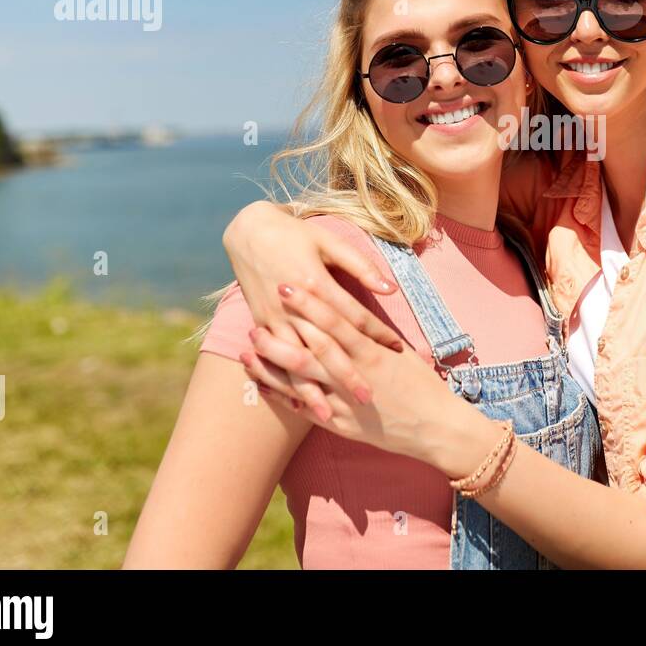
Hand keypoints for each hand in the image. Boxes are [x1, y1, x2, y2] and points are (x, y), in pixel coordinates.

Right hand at [222, 201, 402, 412]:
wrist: (249, 233)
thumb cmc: (296, 235)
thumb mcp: (330, 242)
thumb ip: (361, 266)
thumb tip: (390, 288)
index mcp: (316, 284)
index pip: (353, 316)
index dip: (376, 333)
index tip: (397, 350)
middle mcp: (294, 307)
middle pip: (324, 347)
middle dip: (345, 375)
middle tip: (369, 400)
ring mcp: (274, 318)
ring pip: (295, 361)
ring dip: (311, 389)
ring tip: (329, 413)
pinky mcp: (261, 323)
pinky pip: (274, 360)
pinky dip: (284, 382)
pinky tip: (296, 400)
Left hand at [241, 322, 463, 464]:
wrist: (436, 427)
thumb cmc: (422, 385)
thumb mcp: (402, 353)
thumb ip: (374, 334)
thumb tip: (351, 312)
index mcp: (373, 354)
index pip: (336, 324)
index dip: (310, 304)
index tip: (289, 286)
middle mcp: (355, 377)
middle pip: (311, 351)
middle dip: (283, 332)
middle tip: (257, 314)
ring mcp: (345, 403)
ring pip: (302, 381)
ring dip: (273, 363)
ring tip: (249, 346)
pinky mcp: (339, 425)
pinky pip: (304, 408)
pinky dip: (280, 394)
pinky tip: (259, 381)